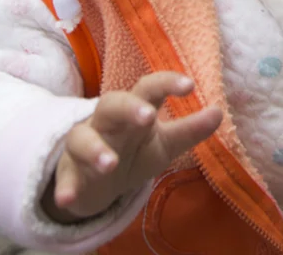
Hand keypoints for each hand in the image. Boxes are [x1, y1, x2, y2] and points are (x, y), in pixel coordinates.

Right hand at [45, 72, 222, 222]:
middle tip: (148, 116)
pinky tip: (67, 198)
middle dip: (128, 108)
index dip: (167, 83)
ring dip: (95, 149)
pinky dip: (63, 187)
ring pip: (82, 138)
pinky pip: (63, 178)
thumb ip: (189, 129)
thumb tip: (219, 112)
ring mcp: (84, 146)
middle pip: (111, 104)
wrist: (97, 182)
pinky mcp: (68, 173)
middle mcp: (107, 122)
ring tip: (110, 163)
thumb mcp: (164, 143)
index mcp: (134, 111)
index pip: (148, 89)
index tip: (189, 86)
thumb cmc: (134, 152)